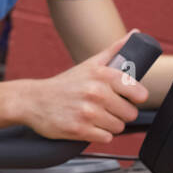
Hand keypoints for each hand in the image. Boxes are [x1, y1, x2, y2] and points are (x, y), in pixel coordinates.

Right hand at [22, 32, 150, 142]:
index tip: (123, 97)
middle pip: (129, 114)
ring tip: (93, 117)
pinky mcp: (78, 130)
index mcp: (102, 75)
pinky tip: (87, 126)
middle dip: (119, 113)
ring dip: (108, 125)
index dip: (132, 98)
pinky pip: (105, 138)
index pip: (139, 94)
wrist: (32, 100)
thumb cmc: (64, 84)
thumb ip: (115, 50)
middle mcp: (95, 93)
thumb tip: (136, 34)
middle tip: (103, 109)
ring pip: (118, 127)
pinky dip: (98, 135)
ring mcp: (87, 113)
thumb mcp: (89, 65)